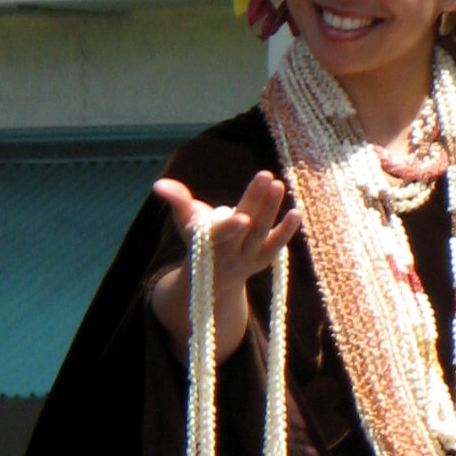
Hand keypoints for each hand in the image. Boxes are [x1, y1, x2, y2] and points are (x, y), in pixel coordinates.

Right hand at [149, 170, 302, 359]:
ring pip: (262, 234)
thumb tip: (158, 184)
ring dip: (272, 211)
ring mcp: (249, 258)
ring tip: (279, 186)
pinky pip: (277, 245)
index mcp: (209, 244)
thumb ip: (176, 200)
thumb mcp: (185, 221)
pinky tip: (296, 212)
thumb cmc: (198, 240)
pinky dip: (287, 230)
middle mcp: (230, 253)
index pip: (220, 236)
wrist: (213, 278)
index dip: (231, 229)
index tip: (242, 217)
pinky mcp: (263, 259)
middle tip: (267, 177)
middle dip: (256, 203)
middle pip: (246, 229)